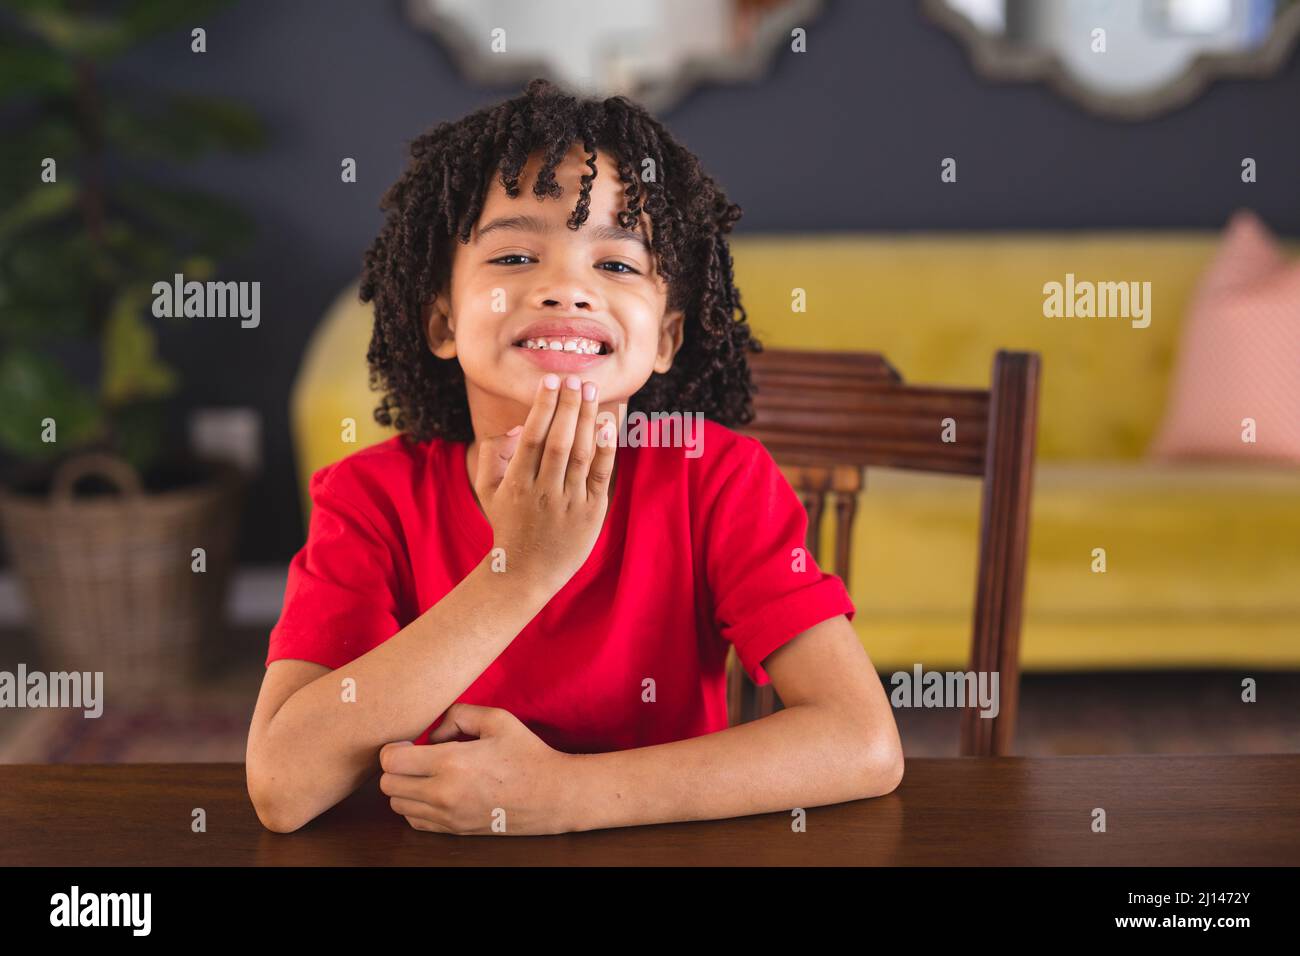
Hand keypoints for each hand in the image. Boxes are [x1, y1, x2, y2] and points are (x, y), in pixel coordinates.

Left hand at [379, 704, 576, 835]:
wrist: (552, 795)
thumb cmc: (526, 754)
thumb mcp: (496, 719)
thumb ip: (457, 714)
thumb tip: (432, 732)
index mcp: (450, 762)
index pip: (391, 761)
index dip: (394, 748)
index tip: (410, 742)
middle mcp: (443, 794)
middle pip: (388, 785)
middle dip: (396, 767)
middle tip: (415, 756)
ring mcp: (448, 816)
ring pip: (397, 806)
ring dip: (404, 788)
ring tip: (426, 774)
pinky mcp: (455, 830)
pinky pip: (415, 822)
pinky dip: (416, 807)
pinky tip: (435, 792)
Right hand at [473, 373, 616, 593]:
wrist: (526, 572)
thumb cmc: (508, 524)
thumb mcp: (488, 490)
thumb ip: (493, 454)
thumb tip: (517, 426)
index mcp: (517, 484)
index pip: (532, 438)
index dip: (543, 407)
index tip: (550, 381)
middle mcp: (543, 492)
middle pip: (559, 441)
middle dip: (568, 407)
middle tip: (576, 379)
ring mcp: (569, 503)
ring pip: (581, 454)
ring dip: (588, 420)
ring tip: (593, 392)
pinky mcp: (591, 513)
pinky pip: (600, 476)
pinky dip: (605, 450)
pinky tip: (609, 425)